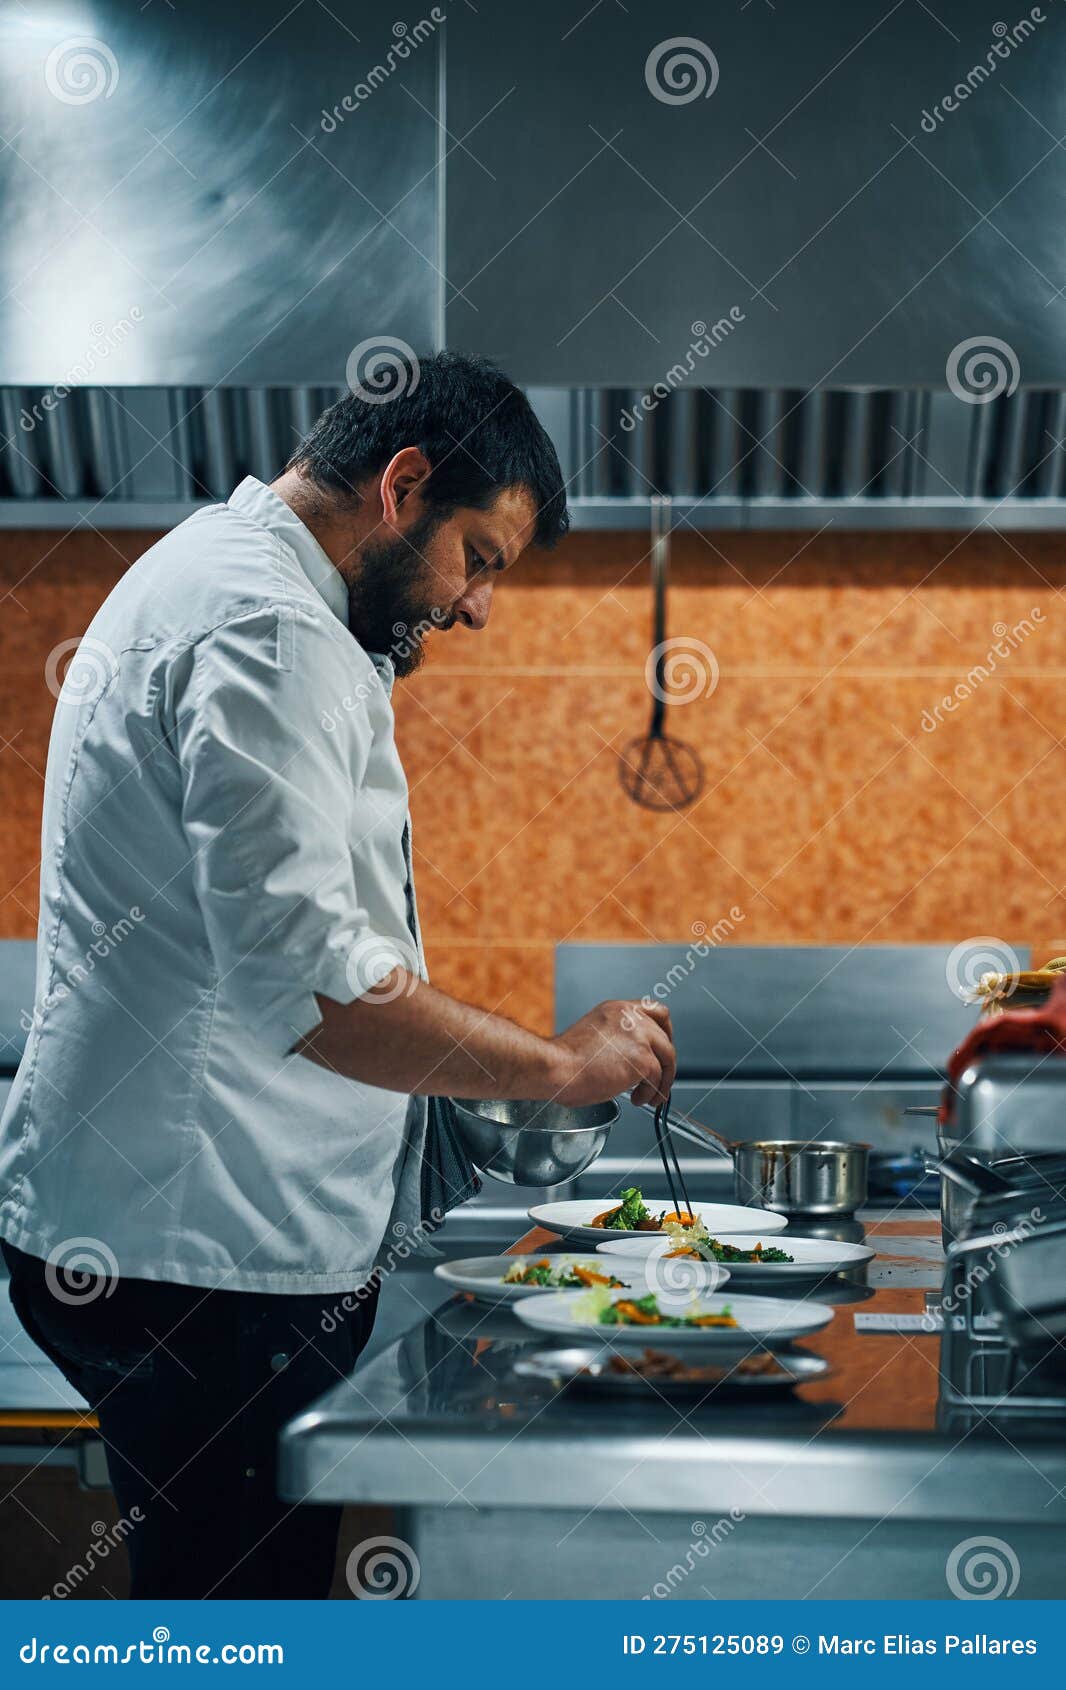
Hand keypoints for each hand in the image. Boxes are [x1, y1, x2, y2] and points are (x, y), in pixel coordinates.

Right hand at [550, 999, 675, 1107]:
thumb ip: (616, 1039)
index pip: (655, 1011)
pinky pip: (657, 1079)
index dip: (664, 1031)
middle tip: (659, 1079)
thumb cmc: (564, 1060)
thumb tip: (630, 1059)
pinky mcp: (642, 1058)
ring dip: (661, 1081)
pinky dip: (650, 1092)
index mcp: (617, 1010)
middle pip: (665, 1037)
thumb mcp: (594, 1036)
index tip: (663, 1046)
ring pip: (667, 1059)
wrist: (555, 1067)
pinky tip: (637, 1099)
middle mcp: (631, 1017)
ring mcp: (639, 1036)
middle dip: (665, 1062)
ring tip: (648, 1096)